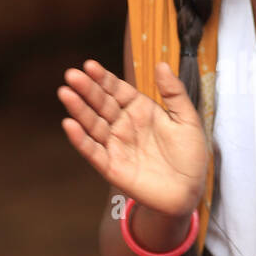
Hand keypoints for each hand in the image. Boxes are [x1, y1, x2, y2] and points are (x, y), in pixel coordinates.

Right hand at [57, 59, 209, 217]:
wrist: (189, 191)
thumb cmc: (189, 155)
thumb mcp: (187, 119)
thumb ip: (174, 92)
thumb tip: (161, 64)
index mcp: (140, 110)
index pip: (117, 90)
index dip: (103, 78)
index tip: (90, 65)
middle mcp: (124, 126)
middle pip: (101, 104)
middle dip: (86, 89)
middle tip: (72, 75)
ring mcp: (117, 146)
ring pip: (93, 125)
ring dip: (79, 110)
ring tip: (66, 93)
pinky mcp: (112, 167)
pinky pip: (93, 152)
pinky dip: (81, 140)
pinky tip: (70, 125)